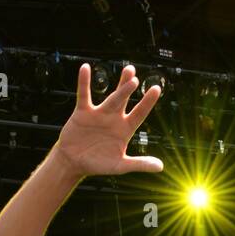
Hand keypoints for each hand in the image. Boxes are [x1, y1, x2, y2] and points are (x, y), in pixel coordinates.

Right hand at [55, 64, 163, 178]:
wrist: (74, 163)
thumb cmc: (98, 165)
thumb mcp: (120, 166)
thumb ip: (139, 164)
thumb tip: (160, 167)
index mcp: (124, 129)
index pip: (139, 113)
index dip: (148, 102)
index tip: (156, 88)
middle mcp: (114, 118)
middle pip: (125, 100)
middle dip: (130, 87)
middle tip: (136, 75)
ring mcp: (99, 114)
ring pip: (111, 97)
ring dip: (120, 86)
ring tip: (129, 72)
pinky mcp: (83, 112)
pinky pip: (84, 95)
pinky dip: (84, 82)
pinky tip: (85, 68)